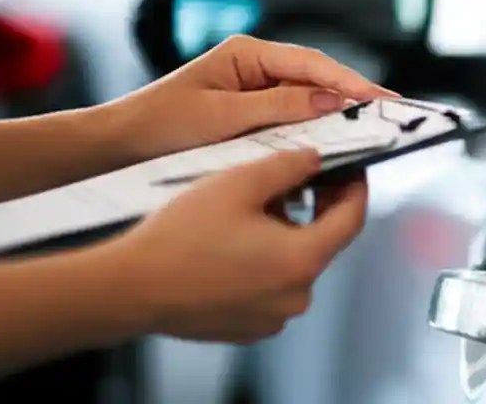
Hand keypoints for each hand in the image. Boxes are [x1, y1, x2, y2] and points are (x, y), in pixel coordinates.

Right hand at [107, 149, 366, 342]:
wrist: (130, 288)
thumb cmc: (180, 236)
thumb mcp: (239, 183)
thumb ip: (289, 166)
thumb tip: (316, 159)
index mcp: (301, 260)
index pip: (352, 220)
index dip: (355, 188)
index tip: (351, 168)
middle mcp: (296, 296)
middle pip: (324, 241)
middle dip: (317, 206)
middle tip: (298, 177)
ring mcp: (273, 316)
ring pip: (296, 262)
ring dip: (288, 232)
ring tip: (257, 205)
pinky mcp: (250, 326)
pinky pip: (272, 285)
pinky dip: (267, 259)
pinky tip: (239, 239)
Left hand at [109, 34, 397, 163]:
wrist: (113, 149)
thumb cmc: (157, 126)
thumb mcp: (221, 118)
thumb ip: (278, 107)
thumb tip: (330, 99)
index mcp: (247, 54)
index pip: (312, 64)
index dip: (350, 83)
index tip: (381, 101)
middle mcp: (254, 67)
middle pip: (317, 78)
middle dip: (352, 97)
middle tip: (392, 116)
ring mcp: (253, 90)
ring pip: (307, 101)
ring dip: (334, 116)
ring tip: (370, 132)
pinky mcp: (249, 116)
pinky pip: (291, 120)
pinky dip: (312, 132)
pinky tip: (331, 147)